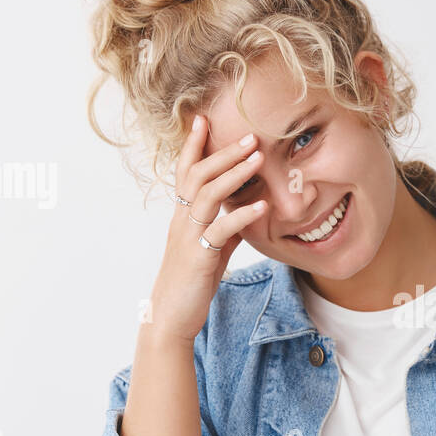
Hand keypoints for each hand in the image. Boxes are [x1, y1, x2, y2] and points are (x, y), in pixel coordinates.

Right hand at [148, 114, 267, 343]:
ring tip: (258, 157)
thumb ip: (226, 229)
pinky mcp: (200, 256)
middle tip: (250, 134)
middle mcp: (182, 221)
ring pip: (206, 194)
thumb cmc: (191, 283)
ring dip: (234, 173)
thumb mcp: (212, 250)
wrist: (172, 317)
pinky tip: (263, 205)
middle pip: (198, 175)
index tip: (203, 118)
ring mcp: (189, 237)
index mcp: (183, 217)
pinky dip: (243, 214)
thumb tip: (247, 211)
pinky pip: (222, 229)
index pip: (186, 172)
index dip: (193, 145)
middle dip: (223, 152)